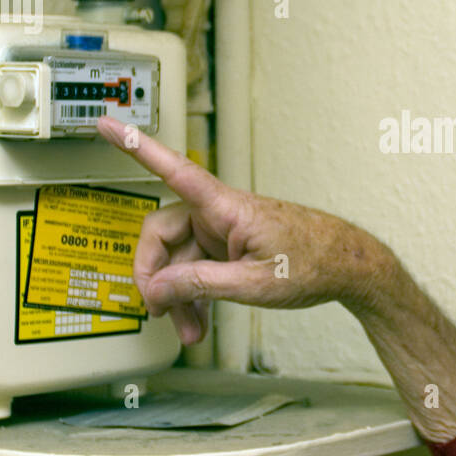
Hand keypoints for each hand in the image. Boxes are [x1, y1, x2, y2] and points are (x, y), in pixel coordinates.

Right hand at [96, 116, 386, 344]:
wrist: (349, 267)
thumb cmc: (314, 264)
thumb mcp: (254, 283)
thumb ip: (201, 284)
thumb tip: (157, 288)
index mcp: (226, 207)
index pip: (173, 170)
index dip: (136, 147)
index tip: (106, 123)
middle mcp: (220, 212)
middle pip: (162, 235)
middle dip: (156, 278)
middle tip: (159, 311)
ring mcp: (224, 230)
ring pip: (180, 260)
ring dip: (178, 297)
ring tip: (189, 332)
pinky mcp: (232, 247)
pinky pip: (199, 268)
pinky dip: (195, 296)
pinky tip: (198, 322)